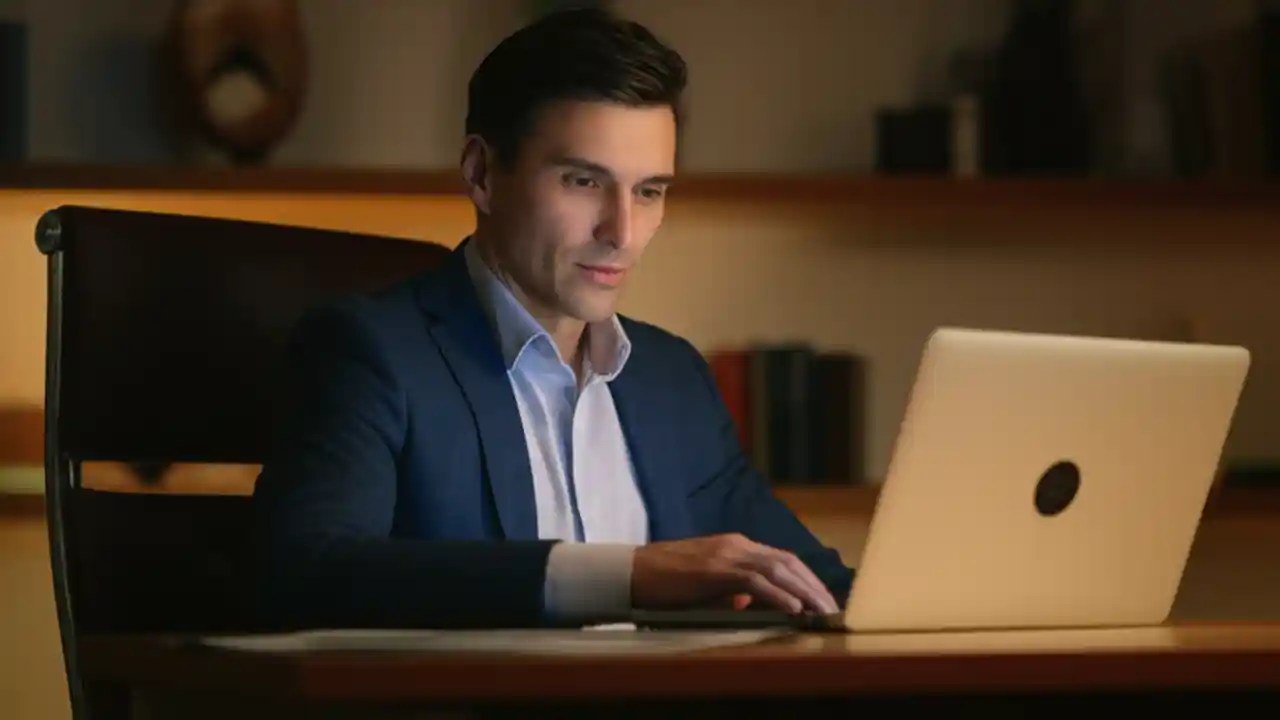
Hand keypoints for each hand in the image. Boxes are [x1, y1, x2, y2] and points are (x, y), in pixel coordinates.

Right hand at [631, 533, 838, 613]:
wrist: (632, 571)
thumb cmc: (666, 581)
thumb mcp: (707, 585)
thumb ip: (731, 591)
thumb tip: (751, 607)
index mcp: (736, 546)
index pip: (782, 559)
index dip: (806, 579)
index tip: (823, 599)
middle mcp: (737, 545)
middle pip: (787, 561)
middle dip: (813, 585)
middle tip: (833, 608)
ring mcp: (726, 554)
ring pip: (777, 568)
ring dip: (803, 591)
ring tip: (821, 610)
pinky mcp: (714, 569)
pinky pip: (754, 581)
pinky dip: (778, 594)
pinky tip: (794, 608)